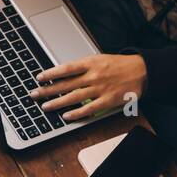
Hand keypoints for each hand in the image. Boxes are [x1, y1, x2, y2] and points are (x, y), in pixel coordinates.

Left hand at [30, 52, 146, 119]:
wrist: (142, 71)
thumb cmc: (118, 65)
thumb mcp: (99, 59)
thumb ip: (82, 67)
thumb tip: (62, 74)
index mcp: (91, 63)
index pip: (66, 68)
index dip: (51, 74)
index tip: (39, 78)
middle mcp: (94, 76)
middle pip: (66, 84)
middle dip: (48, 90)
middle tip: (34, 95)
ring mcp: (100, 89)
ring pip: (74, 97)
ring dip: (58, 103)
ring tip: (45, 106)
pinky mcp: (108, 101)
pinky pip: (89, 109)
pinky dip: (76, 113)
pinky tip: (66, 116)